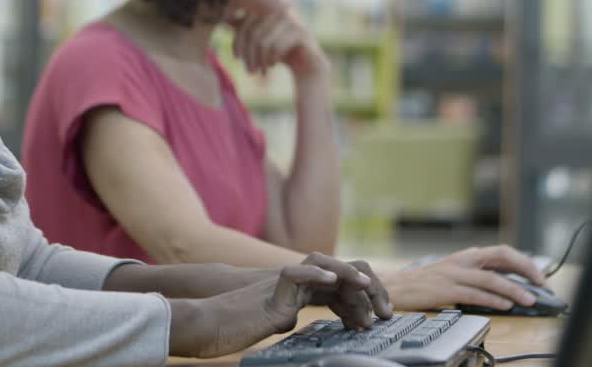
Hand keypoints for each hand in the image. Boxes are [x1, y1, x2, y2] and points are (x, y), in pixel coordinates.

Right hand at [168, 253, 391, 357]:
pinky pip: (294, 275)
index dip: (360, 301)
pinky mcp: (269, 292)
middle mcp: (294, 284)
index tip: (376, 321)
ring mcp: (282, 285)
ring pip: (321, 266)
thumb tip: (293, 318)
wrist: (205, 325)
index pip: (338, 288)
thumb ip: (283, 315)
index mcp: (297, 293)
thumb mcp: (267, 322)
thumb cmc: (232, 326)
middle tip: (385, 312)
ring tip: (367, 287)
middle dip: (367, 289)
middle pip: (338, 273)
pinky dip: (313, 275)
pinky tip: (331, 280)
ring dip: (348, 274)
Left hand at [229, 2, 328, 78]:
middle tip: (250, 71)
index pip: (244, 22)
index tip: (236, 57)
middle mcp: (280, 9)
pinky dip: (271, 60)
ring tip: (260, 70)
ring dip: (259, 60)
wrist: (307, 64)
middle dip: (249, 55)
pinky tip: (272, 65)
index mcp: (269, 7)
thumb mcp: (260, 38)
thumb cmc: (279, 50)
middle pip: (252, 32)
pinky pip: (276, 46)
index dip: (237, 40)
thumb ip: (245, 27)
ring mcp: (292, 19)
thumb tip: (223, 19)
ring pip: (263, 41)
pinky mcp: (301, 32)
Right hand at [380, 244, 546, 311]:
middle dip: (525, 269)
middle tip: (542, 284)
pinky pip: (474, 294)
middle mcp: (463, 261)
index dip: (524, 262)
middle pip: (501, 258)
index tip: (539, 276)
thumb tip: (507, 285)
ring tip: (529, 299)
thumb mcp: (454, 272)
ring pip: (491, 279)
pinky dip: (492, 300)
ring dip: (513, 289)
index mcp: (467, 256)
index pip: (503, 252)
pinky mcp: (445, 289)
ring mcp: (454, 274)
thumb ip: (477, 274)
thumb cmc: (426, 282)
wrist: (396, 286)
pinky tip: (505, 306)